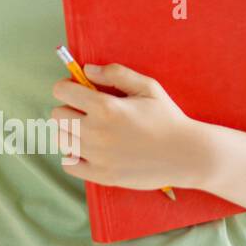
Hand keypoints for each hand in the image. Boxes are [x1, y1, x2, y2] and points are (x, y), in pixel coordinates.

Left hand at [50, 63, 205, 190]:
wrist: (188, 155)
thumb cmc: (167, 117)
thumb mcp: (146, 87)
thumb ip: (115, 73)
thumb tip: (86, 70)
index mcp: (105, 107)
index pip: (61, 91)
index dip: (67, 87)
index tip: (78, 91)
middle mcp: (96, 132)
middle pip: (57, 115)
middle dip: (69, 109)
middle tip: (87, 112)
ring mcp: (97, 156)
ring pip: (60, 139)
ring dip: (70, 132)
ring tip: (88, 131)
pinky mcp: (102, 176)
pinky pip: (69, 165)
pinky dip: (74, 156)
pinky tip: (88, 151)